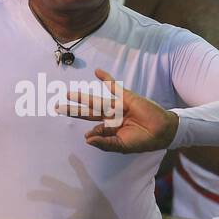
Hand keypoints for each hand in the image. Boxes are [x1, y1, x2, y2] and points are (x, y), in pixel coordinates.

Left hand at [58, 68, 178, 152]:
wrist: (162, 131)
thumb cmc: (143, 141)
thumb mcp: (122, 146)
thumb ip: (104, 143)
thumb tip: (86, 139)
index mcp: (111, 129)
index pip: (96, 129)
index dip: (92, 133)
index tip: (90, 136)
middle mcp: (111, 117)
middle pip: (88, 112)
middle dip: (73, 110)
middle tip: (57, 107)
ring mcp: (117, 106)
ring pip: (95, 101)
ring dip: (81, 97)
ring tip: (68, 93)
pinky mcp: (125, 97)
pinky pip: (114, 86)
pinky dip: (106, 78)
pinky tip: (97, 72)